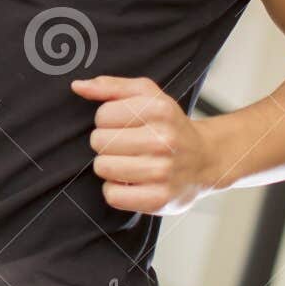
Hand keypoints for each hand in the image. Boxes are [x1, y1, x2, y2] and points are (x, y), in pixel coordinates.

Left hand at [73, 75, 219, 215]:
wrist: (206, 159)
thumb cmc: (170, 125)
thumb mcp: (147, 95)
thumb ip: (111, 87)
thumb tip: (78, 86)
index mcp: (159, 110)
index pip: (102, 116)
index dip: (108, 121)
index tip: (126, 125)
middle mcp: (163, 140)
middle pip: (98, 142)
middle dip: (108, 144)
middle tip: (129, 146)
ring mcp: (162, 171)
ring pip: (102, 167)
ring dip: (111, 166)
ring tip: (131, 163)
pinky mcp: (159, 199)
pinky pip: (112, 195)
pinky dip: (116, 190)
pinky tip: (132, 182)